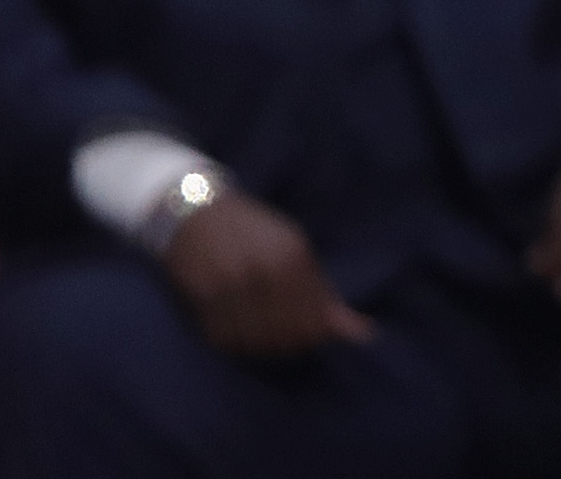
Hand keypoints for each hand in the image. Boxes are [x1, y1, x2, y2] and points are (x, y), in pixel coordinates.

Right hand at [160, 189, 374, 356]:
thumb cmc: (254, 231)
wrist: (197, 214)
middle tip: (288, 339)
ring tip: (265, 335)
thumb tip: (363, 334)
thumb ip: (323, 293)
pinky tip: (242, 332)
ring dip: (263, 346)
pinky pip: (226, 338)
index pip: (314, 317)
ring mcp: (231, 285)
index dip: (316, 333)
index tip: (313, 334)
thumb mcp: (293, 249)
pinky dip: (237, 343)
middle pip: (287, 332)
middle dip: (291, 342)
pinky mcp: (202, 298)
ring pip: (256, 340)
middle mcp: (263, 270)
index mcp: (292, 255)